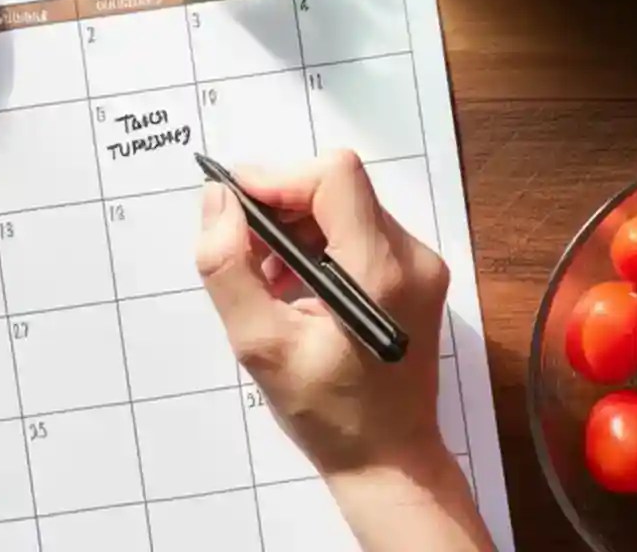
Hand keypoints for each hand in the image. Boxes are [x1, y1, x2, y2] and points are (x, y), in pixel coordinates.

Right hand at [196, 150, 494, 551]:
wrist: (389, 460)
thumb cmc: (328, 414)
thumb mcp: (260, 346)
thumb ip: (229, 269)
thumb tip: (217, 204)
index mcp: (379, 273)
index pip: (333, 177)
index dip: (277, 179)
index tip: (234, 206)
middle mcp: (411, 258)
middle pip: (338, 187)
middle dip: (280, 206)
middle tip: (243, 249)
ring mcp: (419, 266)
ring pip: (346, 206)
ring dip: (296, 228)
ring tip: (267, 280)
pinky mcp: (415, 276)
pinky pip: (359, 231)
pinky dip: (318, 244)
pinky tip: (294, 288)